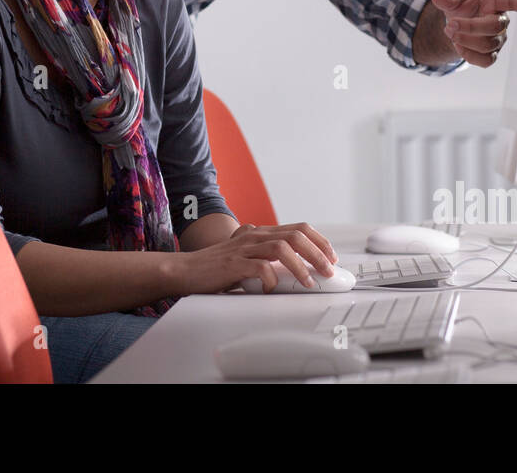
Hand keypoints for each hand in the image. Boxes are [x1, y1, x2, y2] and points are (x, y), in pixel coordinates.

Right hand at [172, 222, 339, 295]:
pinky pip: (261, 268)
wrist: (185, 270)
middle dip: (317, 253)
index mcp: (260, 232)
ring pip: (282, 248)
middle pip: (295, 235)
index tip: (331, 257)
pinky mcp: (234, 264)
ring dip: (301, 266)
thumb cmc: (217, 269)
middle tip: (328, 271)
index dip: (319, 241)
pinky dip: (272, 279)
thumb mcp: (247, 258)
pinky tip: (272, 289)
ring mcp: (244, 248)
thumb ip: (268, 259)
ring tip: (308, 282)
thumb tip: (300, 271)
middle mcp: (254, 235)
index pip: (298, 228)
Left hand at [431, 0, 516, 67]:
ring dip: (465, 41)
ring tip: (450, 31)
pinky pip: (486, 61)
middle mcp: (501, 20)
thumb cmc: (463, 3)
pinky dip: (468, 55)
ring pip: (487, 45)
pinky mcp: (492, 54)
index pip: (513, 2)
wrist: (458, 20)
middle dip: (469, 27)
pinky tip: (458, 45)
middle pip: (493, 27)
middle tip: (450, 24)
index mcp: (495, 1)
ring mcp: (499, 39)